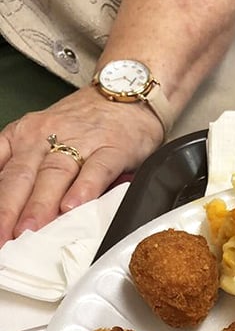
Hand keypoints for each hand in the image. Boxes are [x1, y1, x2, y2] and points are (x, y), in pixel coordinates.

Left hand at [0, 86, 163, 246]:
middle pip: (22, 176)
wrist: (126, 93)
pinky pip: (96, 170)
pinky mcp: (113, 148)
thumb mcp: (42, 135)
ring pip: (55, 174)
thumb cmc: (85, 120)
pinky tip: (73, 207)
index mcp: (25, 135)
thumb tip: (9, 205)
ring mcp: (81, 141)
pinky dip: (84, 188)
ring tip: (30, 230)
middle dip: (8, 210)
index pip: (1, 171)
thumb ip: (25, 166)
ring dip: (40, 205)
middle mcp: (47, 136)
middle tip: (3, 238)